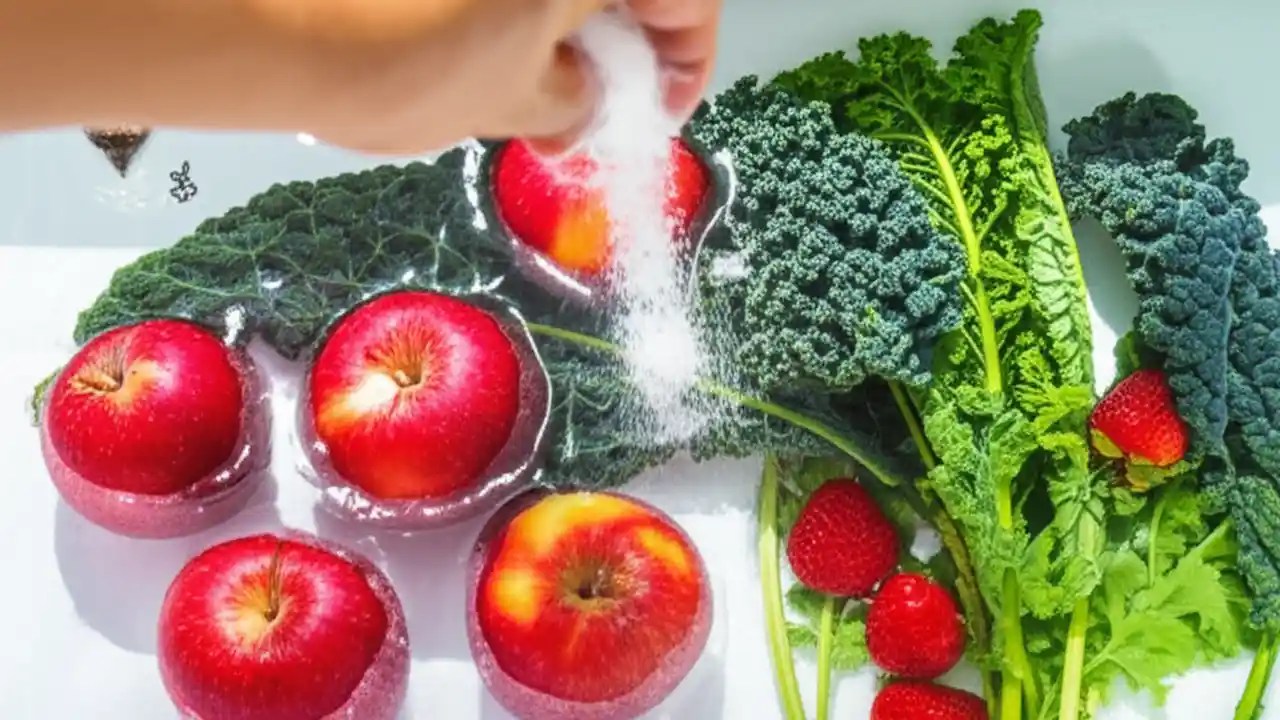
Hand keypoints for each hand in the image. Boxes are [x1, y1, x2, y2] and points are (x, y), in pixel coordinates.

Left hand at [273, 0, 722, 154]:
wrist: (260, 16)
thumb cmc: (403, 59)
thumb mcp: (513, 100)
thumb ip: (575, 100)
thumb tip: (582, 102)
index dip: (689, 59)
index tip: (664, 108)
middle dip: (623, 36)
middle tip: (599, 103)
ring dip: (567, 20)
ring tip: (537, 89)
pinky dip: (514, 6)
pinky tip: (489, 47)